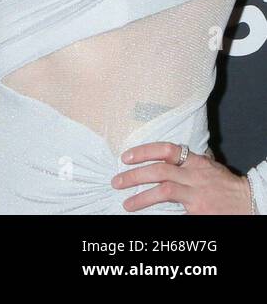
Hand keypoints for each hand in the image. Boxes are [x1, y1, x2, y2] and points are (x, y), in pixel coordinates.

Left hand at [113, 142, 253, 212]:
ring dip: (142, 197)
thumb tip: (161, 159)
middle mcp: (194, 174)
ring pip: (164, 190)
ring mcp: (197, 193)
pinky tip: (148, 216)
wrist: (250, 201)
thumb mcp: (207, 167)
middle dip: (134, 175)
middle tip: (116, 182)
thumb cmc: (225, 185)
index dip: (143, 151)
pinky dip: (160, 212)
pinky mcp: (200, 210)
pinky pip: (175, 210)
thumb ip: (186, 163)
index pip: (165, 149)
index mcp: (195, 161)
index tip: (125, 157)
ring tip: (126, 203)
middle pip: (159, 170)